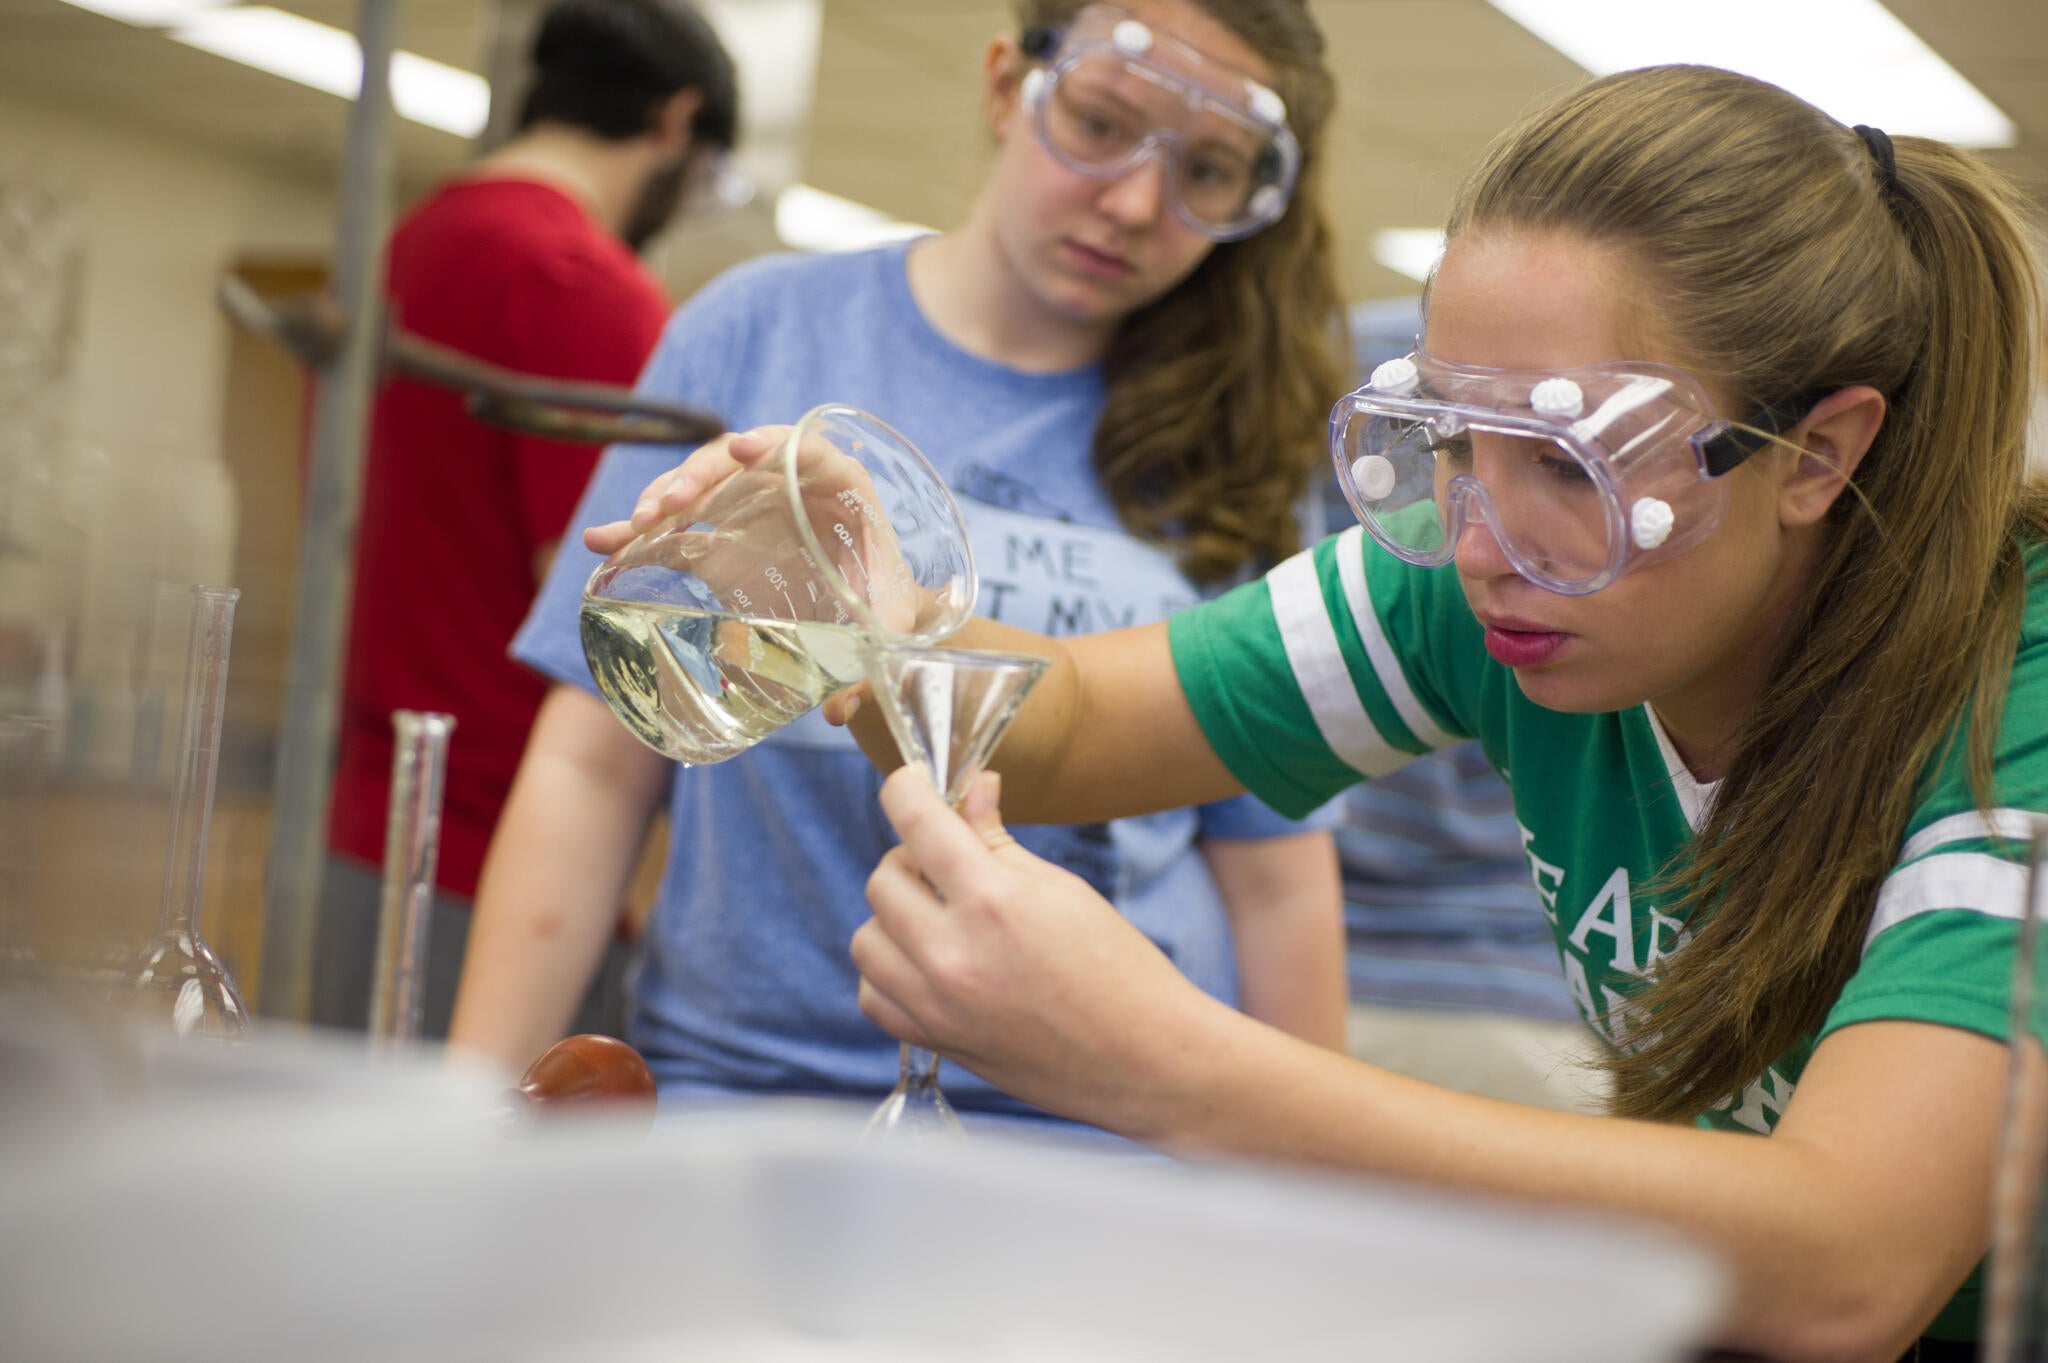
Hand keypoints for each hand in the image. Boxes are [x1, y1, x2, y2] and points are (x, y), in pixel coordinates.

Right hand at [581, 422, 936, 636]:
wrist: (866, 601)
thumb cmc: (883, 596)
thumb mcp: (887, 618)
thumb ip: (873, 654)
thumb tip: (841, 710)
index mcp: (841, 486)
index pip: (805, 449)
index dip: (773, 444)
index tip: (742, 450)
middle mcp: (788, 482)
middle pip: (737, 459)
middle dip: (700, 474)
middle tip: (674, 502)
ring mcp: (748, 501)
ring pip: (699, 484)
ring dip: (664, 497)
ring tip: (641, 524)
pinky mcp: (720, 528)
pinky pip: (675, 523)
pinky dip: (638, 532)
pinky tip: (602, 542)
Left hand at [852, 766, 1215, 1135]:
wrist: (1143, 1061)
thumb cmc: (1120, 970)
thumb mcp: (1063, 890)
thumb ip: (999, 840)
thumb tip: (971, 787)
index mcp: (992, 902)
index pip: (916, 824)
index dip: (905, 790)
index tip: (910, 785)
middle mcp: (951, 954)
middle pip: (883, 879)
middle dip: (911, 859)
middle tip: (950, 865)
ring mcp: (936, 1004)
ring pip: (866, 936)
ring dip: (894, 916)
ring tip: (940, 918)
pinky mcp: (934, 1040)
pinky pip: (873, 993)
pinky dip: (890, 971)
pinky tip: (928, 963)